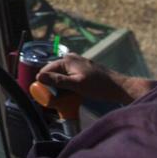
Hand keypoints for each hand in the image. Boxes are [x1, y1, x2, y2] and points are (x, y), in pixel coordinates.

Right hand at [36, 54, 153, 104]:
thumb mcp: (76, 85)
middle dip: (51, 85)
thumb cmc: (99, 86)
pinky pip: (68, 77)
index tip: (43, 96)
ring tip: (63, 98)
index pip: (45, 70)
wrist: (118, 87)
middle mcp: (70, 58)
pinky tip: (71, 94)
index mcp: (67, 60)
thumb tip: (39, 76)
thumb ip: (57, 80)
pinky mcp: (82, 70)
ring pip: (60, 75)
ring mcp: (77, 63)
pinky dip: (67, 85)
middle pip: (52, 72)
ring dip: (59, 87)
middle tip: (54, 99)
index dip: (42, 83)